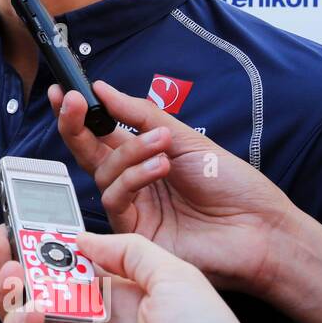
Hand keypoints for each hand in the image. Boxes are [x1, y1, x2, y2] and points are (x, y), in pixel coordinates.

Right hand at [0, 225, 321, 322]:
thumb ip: (129, 251)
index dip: (48, 241)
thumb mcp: (180, 278)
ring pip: (25, 317)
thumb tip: (80, 239)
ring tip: (9, 273)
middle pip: (41, 286)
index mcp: (126, 297)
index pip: (73, 262)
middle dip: (13, 258)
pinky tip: (27, 313)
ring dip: (9, 291)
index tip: (25, 218)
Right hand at [52, 80, 299, 291]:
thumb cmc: (230, 184)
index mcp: (142, 156)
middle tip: (72, 102)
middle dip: (75, 125)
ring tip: (161, 147)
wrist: (258, 228)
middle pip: (88, 152)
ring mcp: (132, 207)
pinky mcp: (133, 232)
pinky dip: (133, 178)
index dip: (78, 113)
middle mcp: (132, 180)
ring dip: (128, 154)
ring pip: (102, 174)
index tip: (64, 92)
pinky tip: (159, 168)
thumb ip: (141, 115)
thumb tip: (101, 89)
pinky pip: (115, 200)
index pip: (99, 132)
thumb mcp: (186, 138)